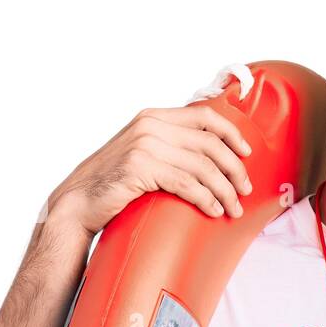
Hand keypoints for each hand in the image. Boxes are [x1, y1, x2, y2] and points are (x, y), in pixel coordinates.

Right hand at [46, 104, 254, 235]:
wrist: (78, 201)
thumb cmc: (114, 182)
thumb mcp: (143, 152)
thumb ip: (169, 145)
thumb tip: (209, 155)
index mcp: (154, 117)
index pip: (205, 116)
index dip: (232, 134)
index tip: (247, 154)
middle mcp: (150, 126)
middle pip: (210, 144)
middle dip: (234, 169)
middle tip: (245, 190)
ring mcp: (144, 146)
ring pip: (202, 167)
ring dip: (224, 191)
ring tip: (233, 209)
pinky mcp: (140, 169)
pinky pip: (186, 184)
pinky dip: (206, 199)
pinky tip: (214, 210)